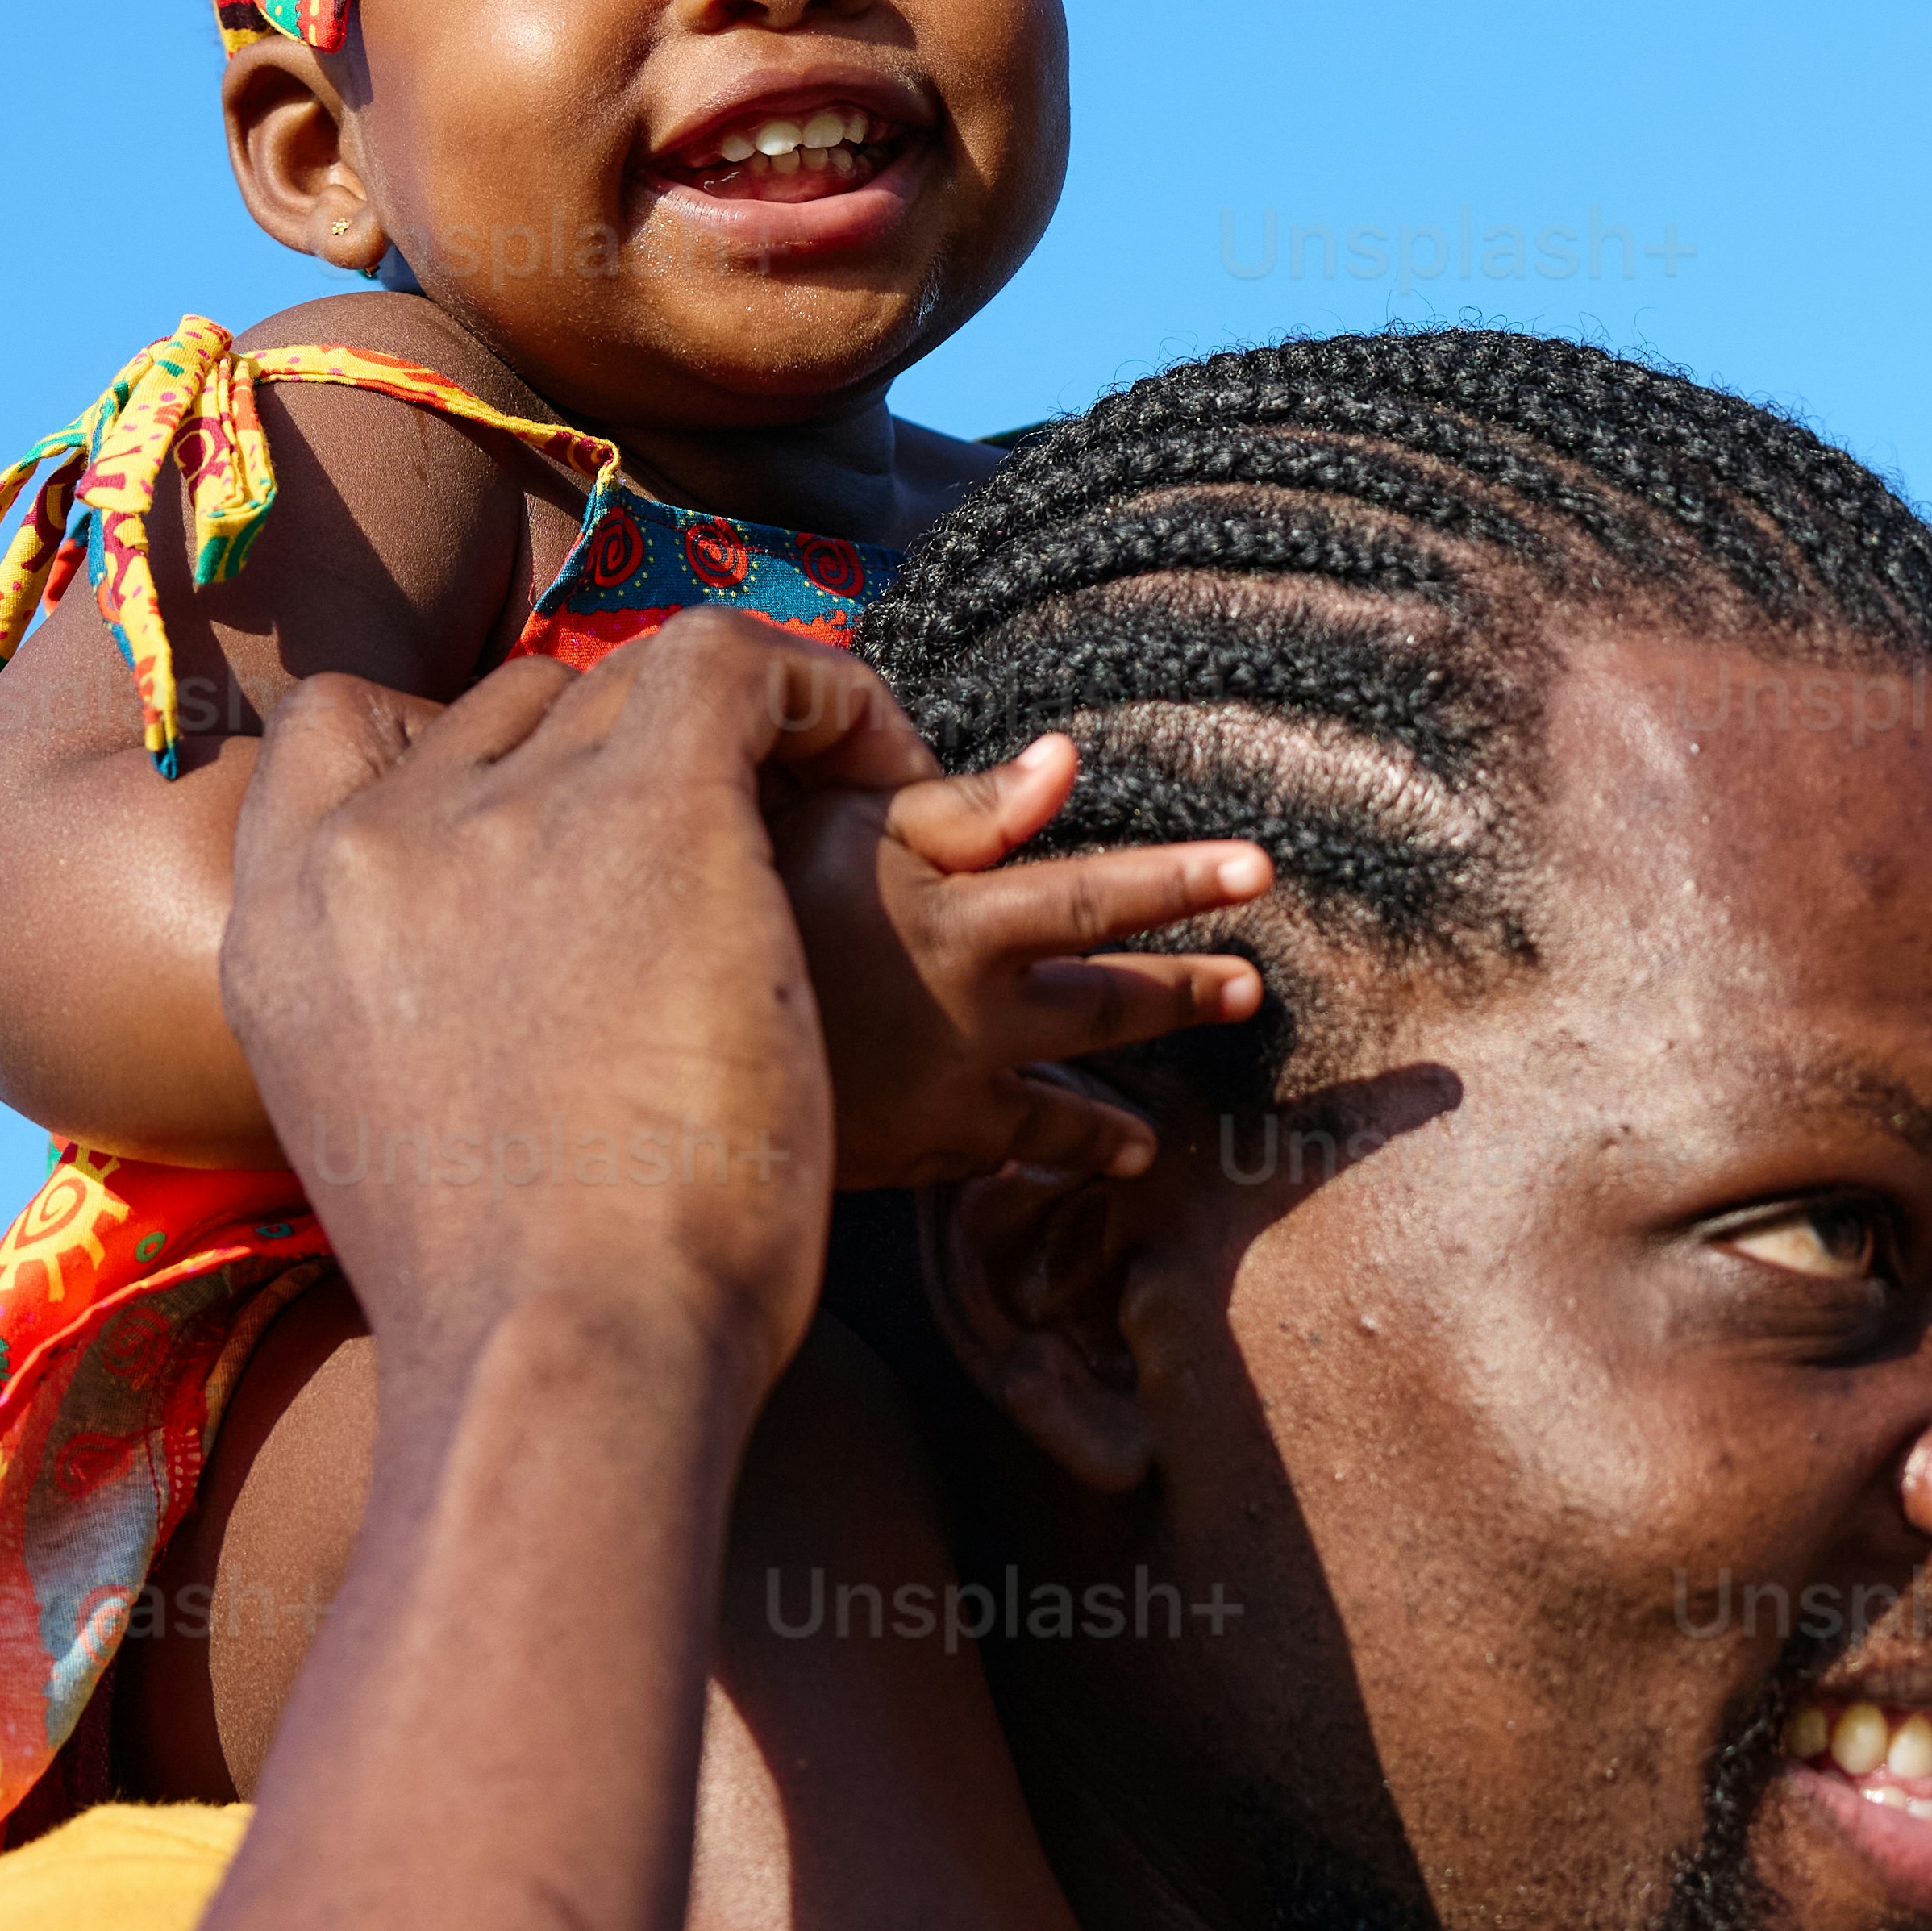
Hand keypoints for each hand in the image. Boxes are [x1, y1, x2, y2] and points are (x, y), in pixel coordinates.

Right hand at [220, 612, 921, 1409]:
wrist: (565, 1352)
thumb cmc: (511, 1308)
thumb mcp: (386, 1139)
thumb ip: (412, 1021)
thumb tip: (486, 994)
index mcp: (283, 922)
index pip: (335, 732)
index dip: (460, 746)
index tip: (555, 802)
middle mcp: (370, 841)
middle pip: (516, 709)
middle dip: (626, 755)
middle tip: (734, 831)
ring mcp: (500, 814)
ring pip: (634, 685)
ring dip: (740, 730)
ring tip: (836, 803)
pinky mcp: (648, 806)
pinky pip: (737, 665)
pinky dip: (826, 693)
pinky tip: (890, 766)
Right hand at [772, 723, 1270, 1185]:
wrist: (669, 1036)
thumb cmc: (751, 903)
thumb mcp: (848, 828)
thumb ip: (965, 805)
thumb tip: (1065, 762)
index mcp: (971, 922)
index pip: (1101, 896)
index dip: (1183, 879)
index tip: (1262, 869)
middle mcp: (979, 1018)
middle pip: (1104, 1007)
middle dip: (1183, 994)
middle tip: (1249, 989)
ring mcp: (947, 1097)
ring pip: (1056, 1111)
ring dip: (1110, 1122)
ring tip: (1151, 1141)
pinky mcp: (905, 1154)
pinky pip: (984, 1161)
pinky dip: (1026, 1163)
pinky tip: (1049, 1168)